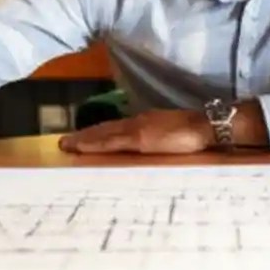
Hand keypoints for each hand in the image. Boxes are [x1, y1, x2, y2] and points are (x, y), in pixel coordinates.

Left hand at [58, 109, 213, 153]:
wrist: (205, 126)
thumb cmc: (193, 133)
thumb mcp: (170, 135)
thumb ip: (157, 139)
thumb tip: (149, 147)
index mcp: (144, 122)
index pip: (116, 128)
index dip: (98, 133)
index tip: (82, 139)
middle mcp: (136, 122)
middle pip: (105, 129)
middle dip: (84, 136)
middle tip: (64, 143)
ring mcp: (136, 129)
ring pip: (103, 133)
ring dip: (84, 139)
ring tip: (67, 145)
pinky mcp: (139, 138)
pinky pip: (111, 141)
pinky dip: (94, 143)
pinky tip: (82, 147)